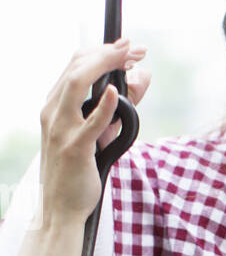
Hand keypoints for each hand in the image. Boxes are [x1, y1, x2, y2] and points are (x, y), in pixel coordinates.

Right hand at [39, 40, 149, 225]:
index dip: (102, 51)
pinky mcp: (75, 149)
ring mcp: (61, 130)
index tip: (127, 47)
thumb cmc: (80, 171)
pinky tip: (114, 92)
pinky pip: (90, 122)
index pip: (75, 65)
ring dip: (105, 65)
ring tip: (130, 59)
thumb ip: (122, 106)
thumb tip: (143, 76)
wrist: (61, 208)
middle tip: (136, 49)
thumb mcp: (100, 133)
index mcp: (55, 106)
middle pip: (76, 67)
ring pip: (76, 84)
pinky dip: (104, 105)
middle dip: (108, 52)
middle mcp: (53, 113)